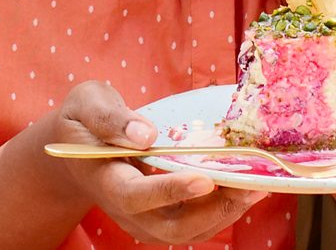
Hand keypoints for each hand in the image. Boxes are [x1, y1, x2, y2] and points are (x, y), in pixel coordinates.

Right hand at [51, 81, 266, 243]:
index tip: (204, 179)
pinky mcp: (161, 217)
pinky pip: (197, 223)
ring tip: (259, 183)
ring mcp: (144, 219)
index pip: (135, 196)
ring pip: (190, 231)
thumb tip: (146, 133)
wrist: (76, 149)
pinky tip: (247, 185)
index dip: (170, 191)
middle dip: (215, 209)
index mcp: (105, 180)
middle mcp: (125, 210)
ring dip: (228, 211)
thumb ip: (111, 118)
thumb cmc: (81, 120)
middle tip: (250, 183)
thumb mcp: (85, 104)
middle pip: (171, 228)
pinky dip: (224, 209)